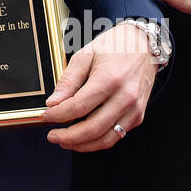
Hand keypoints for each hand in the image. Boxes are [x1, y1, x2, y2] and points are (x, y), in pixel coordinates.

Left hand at [43, 21, 156, 150]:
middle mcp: (125, 97)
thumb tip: (53, 103)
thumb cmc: (114, 46)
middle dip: (69, 137)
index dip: (59, 115)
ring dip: (83, 144)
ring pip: (106, 138)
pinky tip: (84, 137)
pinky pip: (117, 135)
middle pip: (93, 128)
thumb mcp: (85, 55)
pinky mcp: (138, 116)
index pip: (79, 107)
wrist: (143, 45)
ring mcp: (134, 109)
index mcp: (109, 79)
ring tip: (66, 141)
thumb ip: (68, 81)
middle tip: (52, 136)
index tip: (46, 116)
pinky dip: (98, 140)